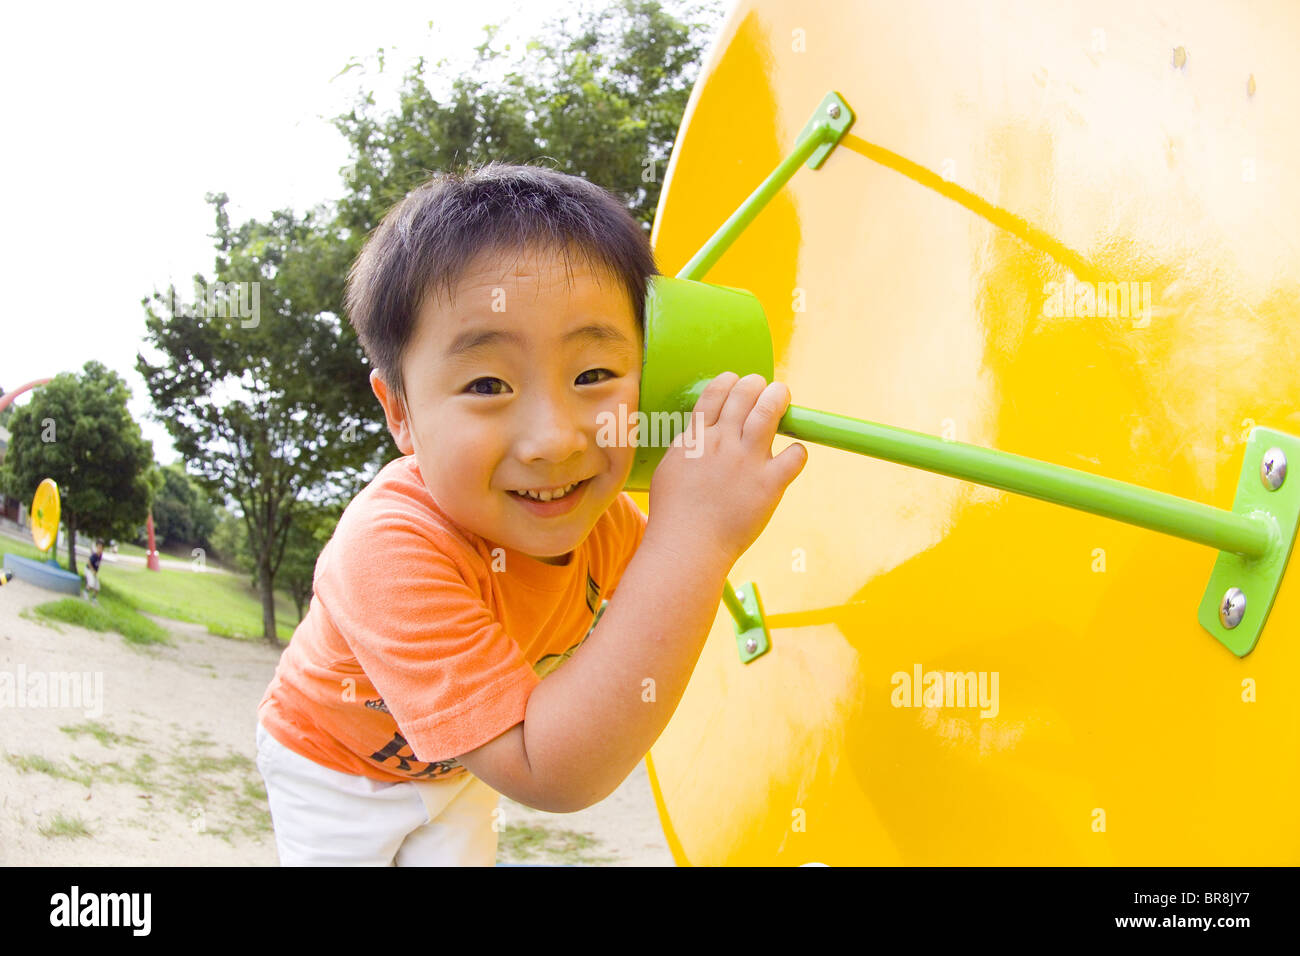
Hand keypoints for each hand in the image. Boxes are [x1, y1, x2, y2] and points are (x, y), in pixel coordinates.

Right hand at [646, 371, 807, 566]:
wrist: (687, 546)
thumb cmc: (673, 515)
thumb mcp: (671, 468)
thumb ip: (688, 447)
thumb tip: (700, 435)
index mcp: (696, 438)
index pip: (716, 393)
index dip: (730, 382)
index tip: (737, 381)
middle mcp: (723, 442)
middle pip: (745, 395)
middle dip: (757, 385)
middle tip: (765, 387)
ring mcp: (747, 461)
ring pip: (769, 412)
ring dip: (779, 398)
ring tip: (783, 396)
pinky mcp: (769, 484)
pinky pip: (794, 456)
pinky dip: (798, 451)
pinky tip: (795, 453)